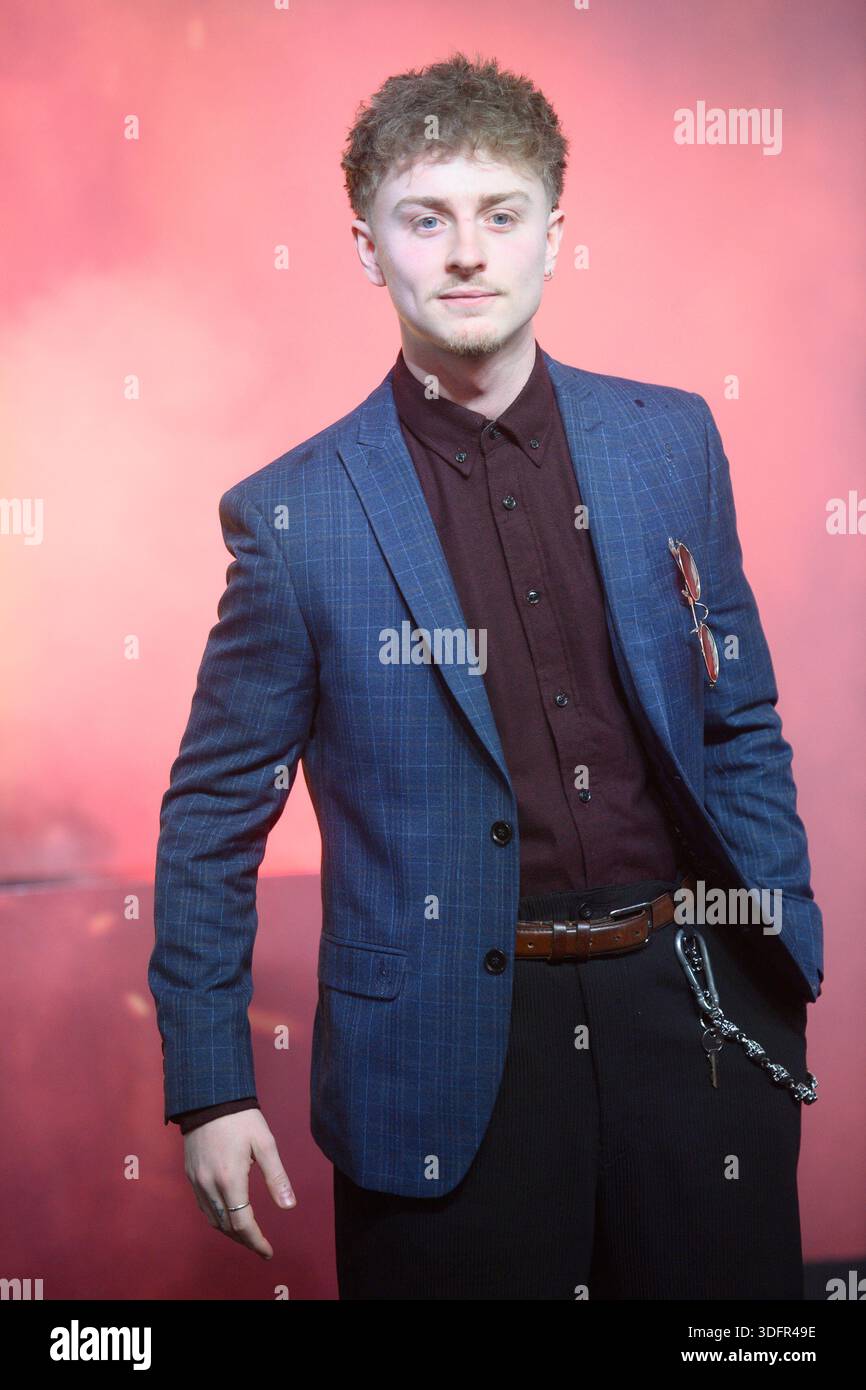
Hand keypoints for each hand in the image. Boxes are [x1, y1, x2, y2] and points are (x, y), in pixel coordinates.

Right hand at [183, 1108, 295, 1258]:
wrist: (209, 1097)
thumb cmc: (241, 1118)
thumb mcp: (264, 1143)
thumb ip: (276, 1177)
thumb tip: (289, 1206)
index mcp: (230, 1179)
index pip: (242, 1224)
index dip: (256, 1241)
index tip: (268, 1252)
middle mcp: (209, 1185)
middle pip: (226, 1227)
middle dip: (245, 1240)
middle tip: (261, 1247)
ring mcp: (197, 1181)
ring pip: (213, 1219)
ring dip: (230, 1232)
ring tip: (248, 1235)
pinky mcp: (191, 1174)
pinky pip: (203, 1206)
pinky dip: (217, 1218)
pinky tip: (228, 1216)